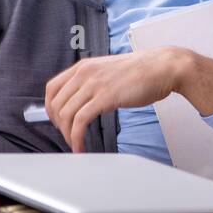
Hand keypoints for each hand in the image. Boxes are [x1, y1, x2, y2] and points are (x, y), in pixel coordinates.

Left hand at [45, 48, 191, 151]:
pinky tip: (81, 146)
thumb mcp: (109, 71)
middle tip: (68, 136)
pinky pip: (80, 121)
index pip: (52, 88)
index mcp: (84, 66)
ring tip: (76, 144)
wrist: (162, 67)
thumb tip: (85, 100)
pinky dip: (77, 137)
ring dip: (68, 134)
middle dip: (58, 125)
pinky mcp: (105, 98)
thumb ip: (94, 82)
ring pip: (66, 114)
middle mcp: (85, 73)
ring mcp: (94, 85)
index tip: (56, 120)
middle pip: (56, 104)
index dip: (50, 108)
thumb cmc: (143, 71)